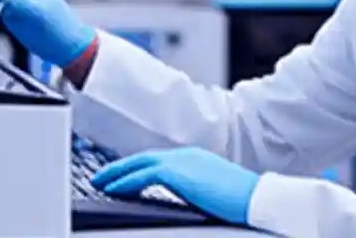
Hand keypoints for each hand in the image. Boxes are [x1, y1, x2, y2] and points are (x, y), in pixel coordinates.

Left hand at [91, 147, 259, 225]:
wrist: (256, 198)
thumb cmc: (240, 200)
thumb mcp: (210, 192)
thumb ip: (191, 189)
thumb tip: (179, 196)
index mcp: (193, 158)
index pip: (157, 160)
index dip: (136, 167)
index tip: (121, 175)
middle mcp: (185, 155)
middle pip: (143, 157)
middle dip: (119, 167)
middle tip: (100, 176)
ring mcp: (181, 161)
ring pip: (139, 163)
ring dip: (116, 173)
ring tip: (99, 182)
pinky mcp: (177, 172)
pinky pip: (142, 175)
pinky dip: (125, 181)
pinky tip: (113, 189)